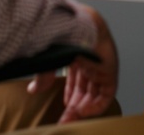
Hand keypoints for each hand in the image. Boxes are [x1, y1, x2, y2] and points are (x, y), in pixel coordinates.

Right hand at [55, 6, 118, 122]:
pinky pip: (107, 93)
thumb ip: (44, 74)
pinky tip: (83, 112)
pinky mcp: (111, 71)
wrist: (80, 24)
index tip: (64, 105)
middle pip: (86, 86)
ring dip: (84, 108)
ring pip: (95, 92)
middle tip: (66, 119)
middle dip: (75, 104)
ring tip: (72, 119)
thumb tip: (33, 89)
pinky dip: (97, 105)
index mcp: (78, 51)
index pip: (76, 77)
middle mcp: (91, 58)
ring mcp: (102, 64)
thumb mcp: (50, 57)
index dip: (70, 92)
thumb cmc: (65, 33)